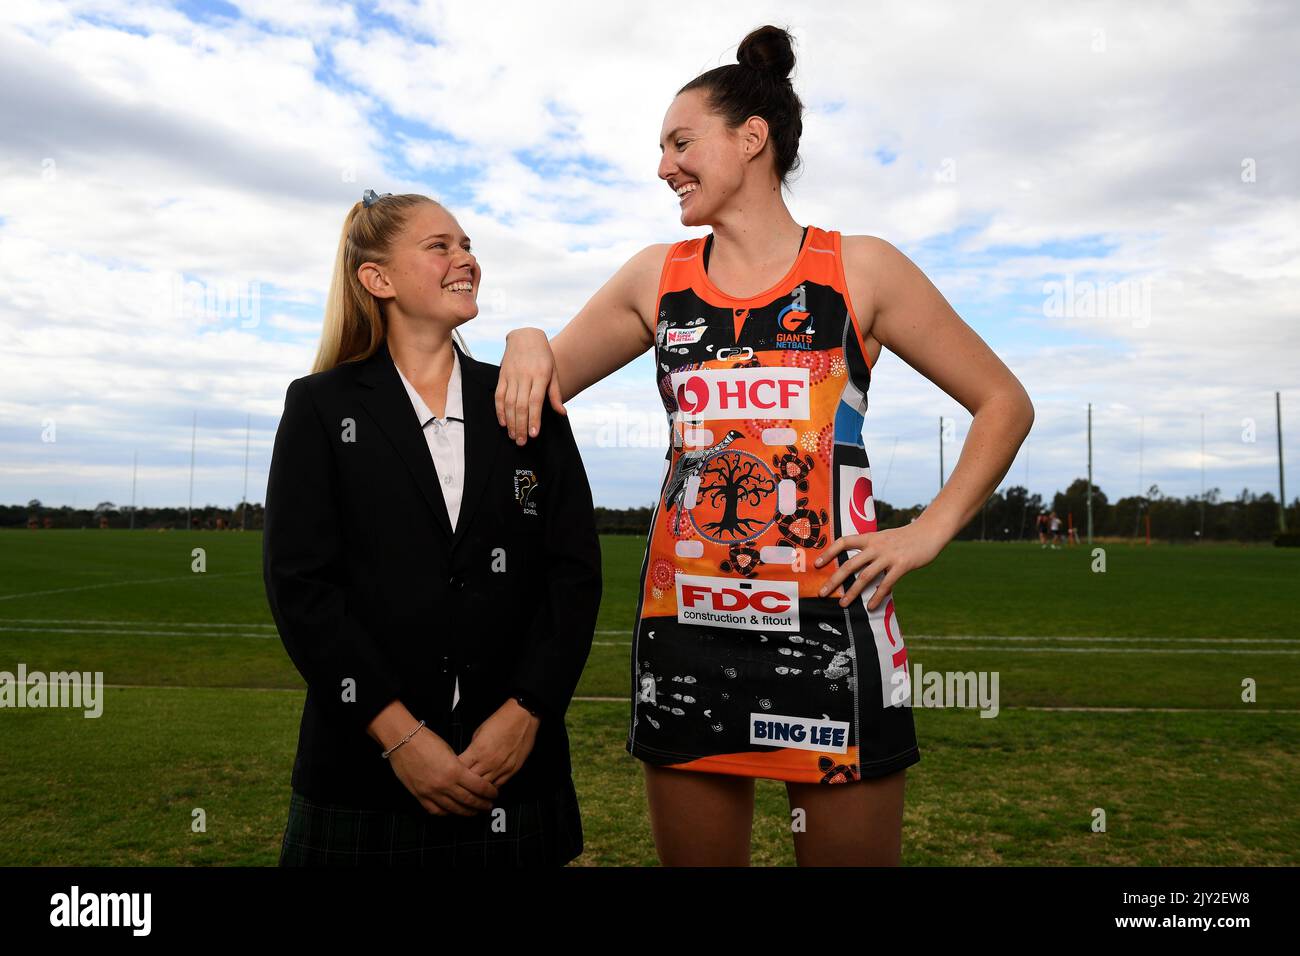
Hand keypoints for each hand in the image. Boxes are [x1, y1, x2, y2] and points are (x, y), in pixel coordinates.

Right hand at [387, 726, 499, 816]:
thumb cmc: (426, 741)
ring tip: (474, 811)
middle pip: (468, 800)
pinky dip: (446, 813)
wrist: (403, 741)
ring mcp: (431, 792)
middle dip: (481, 805)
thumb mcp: (450, 752)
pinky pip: (435, 810)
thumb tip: (468, 777)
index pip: (478, 787)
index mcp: (455, 771)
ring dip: (466, 812)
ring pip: (453, 809)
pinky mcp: (420, 796)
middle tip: (488, 806)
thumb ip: (459, 767)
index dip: (489, 792)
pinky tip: (452, 811)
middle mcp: (444, 785)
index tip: (494, 794)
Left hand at [457, 699, 540, 788]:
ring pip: (484, 787)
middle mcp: (489, 762)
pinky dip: (490, 788)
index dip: (454, 771)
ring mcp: (501, 768)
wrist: (522, 717)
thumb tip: (468, 757)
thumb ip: (472, 747)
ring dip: (477, 788)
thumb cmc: (502, 720)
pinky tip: (486, 788)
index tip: (451, 772)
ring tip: (472, 789)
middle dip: (464, 782)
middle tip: (460, 783)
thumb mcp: (479, 731)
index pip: (460, 768)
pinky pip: (498, 785)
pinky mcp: (512, 771)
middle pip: (470, 781)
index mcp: (478, 750)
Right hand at [495, 328, 565, 445]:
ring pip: (508, 403)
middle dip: (521, 425)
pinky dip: (499, 410)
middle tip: (522, 442)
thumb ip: (555, 393)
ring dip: (511, 422)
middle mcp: (524, 376)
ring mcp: (511, 376)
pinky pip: (498, 395)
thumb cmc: (543, 356)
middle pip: (520, 405)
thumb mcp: (553, 372)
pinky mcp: (502, 376)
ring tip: (514, 436)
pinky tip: (503, 423)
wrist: (525, 336)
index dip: (534, 419)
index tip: (534, 434)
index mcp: (540, 375)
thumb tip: (562, 413)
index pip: (535, 401)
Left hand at [813, 520, 947, 610]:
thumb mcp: (884, 538)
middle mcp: (876, 546)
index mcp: (869, 537)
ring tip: (842, 604)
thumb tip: (856, 564)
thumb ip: (870, 548)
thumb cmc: (904, 538)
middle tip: (822, 592)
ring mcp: (889, 555)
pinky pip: (886, 584)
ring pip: (865, 576)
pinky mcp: (902, 565)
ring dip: (852, 592)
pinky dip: (877, 597)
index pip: (844, 542)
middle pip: (850, 564)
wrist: (929, 532)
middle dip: (834, 580)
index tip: (817, 564)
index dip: (829, 552)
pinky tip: (870, 606)